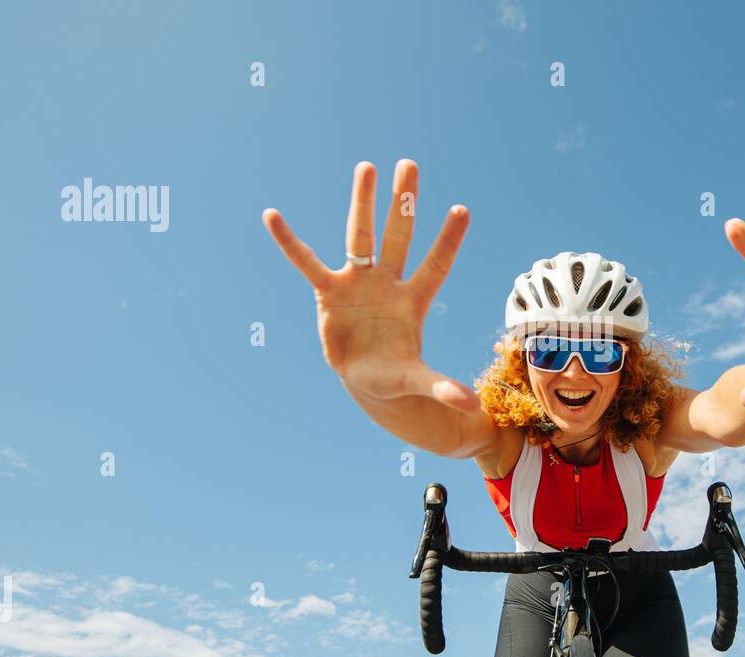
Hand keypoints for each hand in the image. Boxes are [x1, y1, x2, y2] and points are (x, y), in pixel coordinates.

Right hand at [262, 159, 480, 413]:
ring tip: (367, 166)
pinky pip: (306, 263)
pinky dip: (290, 242)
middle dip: (403, 203)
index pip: (435, 266)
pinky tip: (273, 216)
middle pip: (397, 237)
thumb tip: (471, 405)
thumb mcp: (416, 381)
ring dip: (362, 203)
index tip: (463, 210)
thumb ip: (440, 386)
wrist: (365, 378)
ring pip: (359, 236)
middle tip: (409, 164)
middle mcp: (387, 284)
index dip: (448, 241)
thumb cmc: (395, 375)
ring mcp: (358, 283)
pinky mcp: (328, 292)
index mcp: (413, 301)